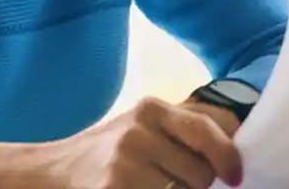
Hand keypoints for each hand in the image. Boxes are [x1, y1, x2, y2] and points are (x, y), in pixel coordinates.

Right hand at [0, 96, 242, 188]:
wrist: (51, 172)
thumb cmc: (111, 151)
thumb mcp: (146, 125)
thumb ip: (187, 126)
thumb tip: (238, 134)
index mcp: (151, 108)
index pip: (208, 130)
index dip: (229, 156)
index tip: (236, 176)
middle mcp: (138, 130)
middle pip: (201, 170)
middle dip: (198, 183)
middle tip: (175, 182)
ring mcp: (124, 162)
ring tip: (151, 186)